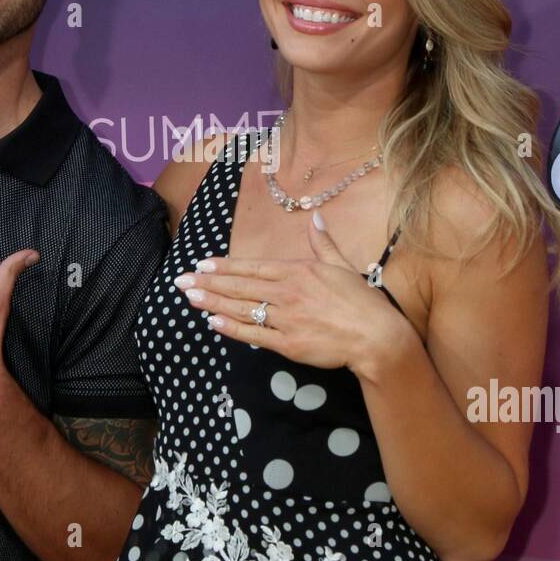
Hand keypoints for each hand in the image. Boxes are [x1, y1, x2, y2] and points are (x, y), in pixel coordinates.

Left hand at [172, 210, 414, 373]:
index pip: (253, 267)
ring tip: (190, 298)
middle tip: (181, 281)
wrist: (377, 337)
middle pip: (240, 286)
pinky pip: (253, 334)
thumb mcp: (343, 266)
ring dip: (212, 302)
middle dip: (208, 282)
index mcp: (299, 271)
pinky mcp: (288, 343)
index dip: (225, 266)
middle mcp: (287, 292)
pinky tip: (213, 322)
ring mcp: (286, 318)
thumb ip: (323, 243)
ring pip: (241, 308)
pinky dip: (231, 328)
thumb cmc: (362, 302)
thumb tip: (315, 217)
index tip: (202, 263)